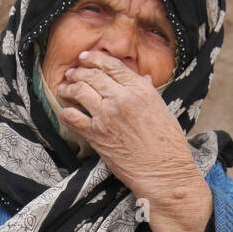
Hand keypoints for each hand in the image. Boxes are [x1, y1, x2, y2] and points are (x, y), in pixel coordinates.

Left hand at [56, 52, 212, 231]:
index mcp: (140, 89)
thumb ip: (148, 91)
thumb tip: (141, 78)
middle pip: (92, 75)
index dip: (95, 58)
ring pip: (79, 91)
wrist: (164, 173)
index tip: (85, 58)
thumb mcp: (163, 110)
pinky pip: (72, 117)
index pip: (112, 65)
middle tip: (71, 73)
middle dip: (78, 71)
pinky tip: (65, 112)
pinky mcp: (96, 135)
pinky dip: (65, 112)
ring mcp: (107, 115)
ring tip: (64, 89)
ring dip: (68, 88)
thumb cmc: (169, 145)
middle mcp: (122, 98)